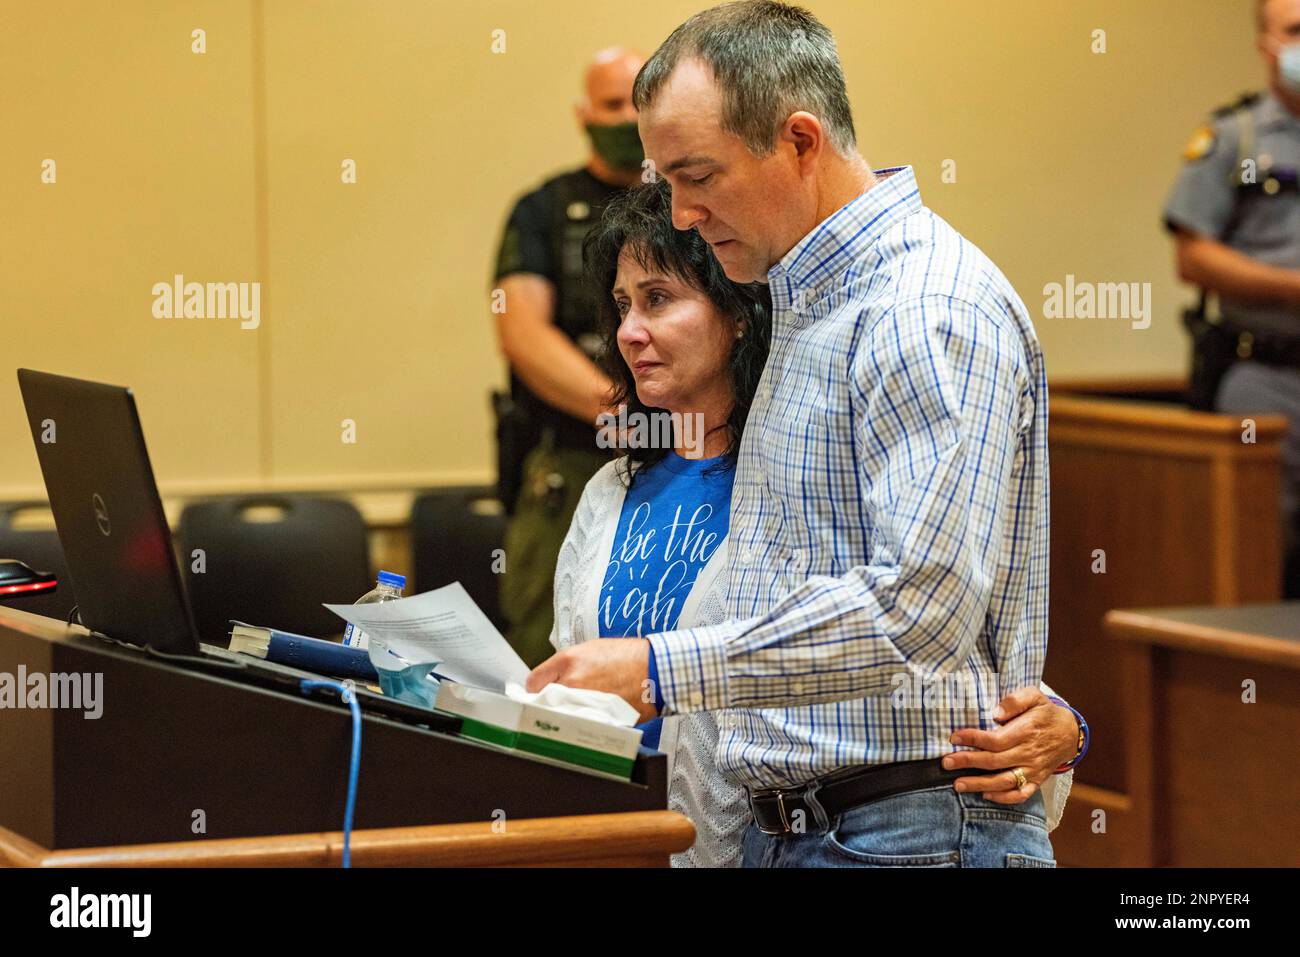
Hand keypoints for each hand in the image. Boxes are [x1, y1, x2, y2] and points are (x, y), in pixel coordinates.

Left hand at [526, 638, 656, 721]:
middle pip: (543, 702)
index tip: (537, 694)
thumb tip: (554, 680)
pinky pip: (580, 725)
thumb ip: (569, 665)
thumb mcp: (592, 649)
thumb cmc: (628, 656)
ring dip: (564, 715)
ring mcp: (583, 702)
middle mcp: (571, 681)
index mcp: (567, 660)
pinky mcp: (597, 718)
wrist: (656, 668)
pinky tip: (591, 718)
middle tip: (557, 703)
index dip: (534, 690)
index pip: (533, 682)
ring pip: (560, 716)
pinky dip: (582, 724)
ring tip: (578, 710)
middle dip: (548, 704)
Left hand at [941, 686, 1078, 804]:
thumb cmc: (1046, 713)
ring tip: (957, 785)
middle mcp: (1028, 753)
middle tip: (946, 762)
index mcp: (1026, 731)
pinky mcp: (1037, 780)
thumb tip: (996, 713)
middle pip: (994, 761)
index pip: (995, 740)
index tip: (954, 737)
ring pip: (1004, 781)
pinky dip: (1003, 798)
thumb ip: (1015, 700)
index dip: (973, 739)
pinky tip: (985, 795)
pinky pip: (1021, 794)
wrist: (1070, 733)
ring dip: (979, 784)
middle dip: (967, 762)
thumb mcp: (1034, 696)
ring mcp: (1033, 770)